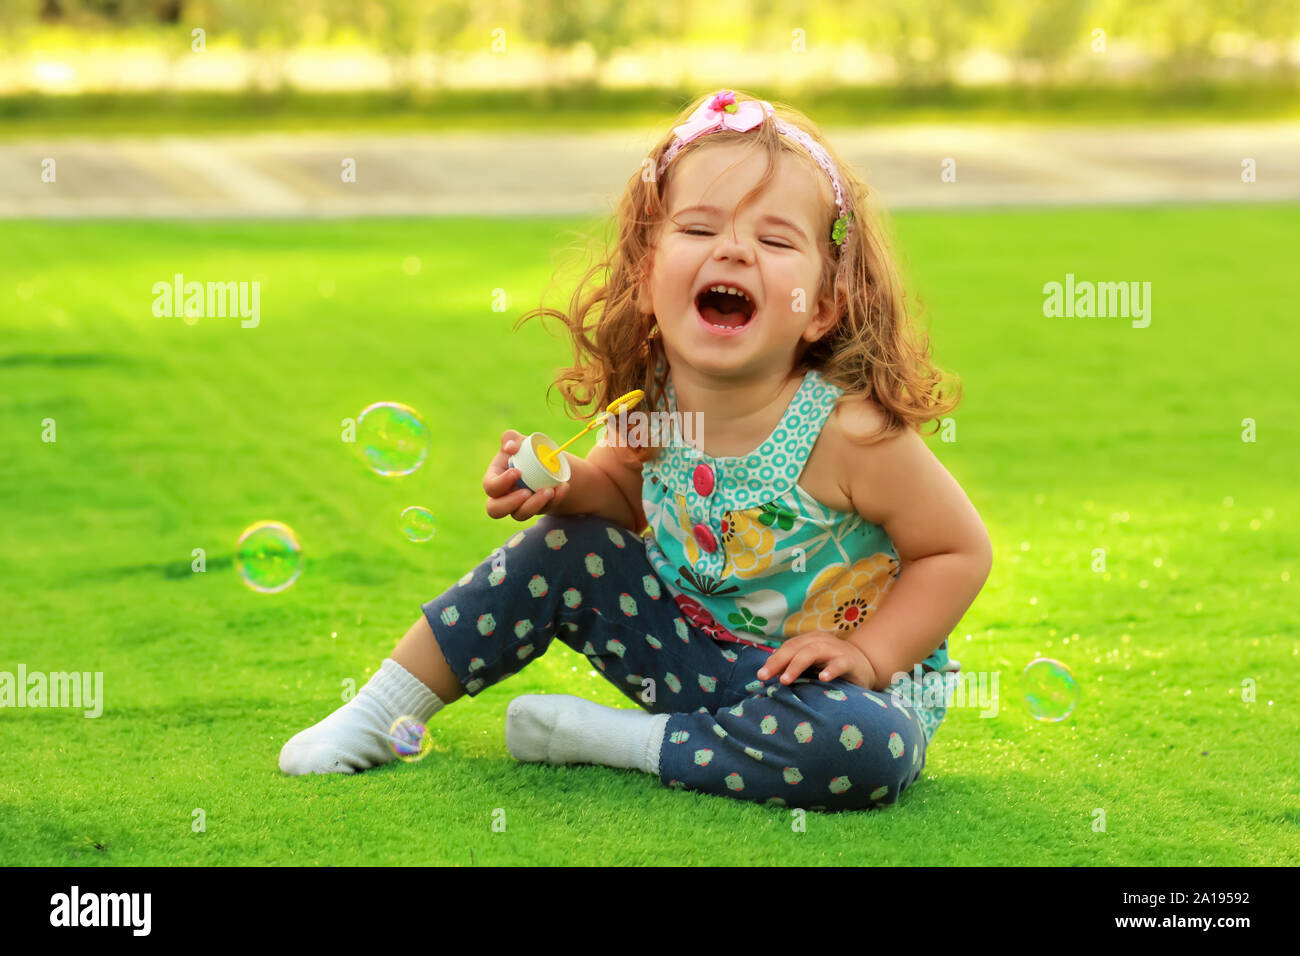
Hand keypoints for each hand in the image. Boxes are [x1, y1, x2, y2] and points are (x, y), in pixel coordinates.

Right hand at [483, 430, 570, 520]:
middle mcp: (503, 495)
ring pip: (520, 515)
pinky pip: (543, 510)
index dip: (500, 483)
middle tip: (527, 492)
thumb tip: (510, 447)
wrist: (551, 463)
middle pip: (495, 510)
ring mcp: (519, 505)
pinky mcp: (537, 509)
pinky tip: (563, 487)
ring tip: (550, 490)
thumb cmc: (529, 451)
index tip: (517, 472)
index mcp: (495, 477)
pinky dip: (555, 499)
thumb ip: (511, 438)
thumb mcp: (521, 441)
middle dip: (510, 504)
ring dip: (535, 504)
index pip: (490, 486)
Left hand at [756, 631, 877, 690]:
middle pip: (795, 648)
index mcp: (809, 641)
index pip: (787, 648)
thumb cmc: (832, 666)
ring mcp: (835, 650)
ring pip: (812, 652)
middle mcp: (820, 642)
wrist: (866, 666)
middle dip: (778, 662)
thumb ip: (794, 666)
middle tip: (764, 676)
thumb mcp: (811, 665)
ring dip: (797, 666)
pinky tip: (822, 679)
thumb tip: (771, 673)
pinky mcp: (849, 661)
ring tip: (786, 680)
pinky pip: (839, 664)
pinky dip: (830, 670)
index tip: (761, 675)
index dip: (773, 660)